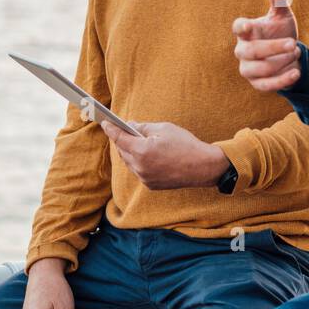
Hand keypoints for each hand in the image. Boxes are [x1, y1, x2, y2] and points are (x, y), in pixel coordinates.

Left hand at [100, 120, 230, 188]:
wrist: (203, 167)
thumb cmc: (185, 144)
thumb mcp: (164, 129)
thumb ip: (143, 128)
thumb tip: (130, 126)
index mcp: (142, 151)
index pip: (119, 139)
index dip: (111, 129)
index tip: (105, 123)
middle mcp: (140, 167)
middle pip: (123, 151)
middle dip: (121, 140)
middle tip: (123, 129)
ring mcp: (145, 178)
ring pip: (129, 162)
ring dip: (129, 152)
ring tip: (133, 141)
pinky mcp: (151, 185)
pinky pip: (138, 171)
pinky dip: (138, 162)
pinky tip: (145, 154)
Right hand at [232, 0, 301, 91]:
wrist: (288, 56)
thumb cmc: (281, 32)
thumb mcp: (282, 16)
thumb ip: (279, 1)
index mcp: (246, 31)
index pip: (238, 28)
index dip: (242, 28)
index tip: (248, 27)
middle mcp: (242, 50)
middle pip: (252, 51)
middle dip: (274, 47)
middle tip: (294, 43)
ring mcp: (248, 68)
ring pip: (260, 68)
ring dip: (282, 61)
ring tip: (298, 52)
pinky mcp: (257, 83)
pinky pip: (267, 85)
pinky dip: (282, 80)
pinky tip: (297, 72)